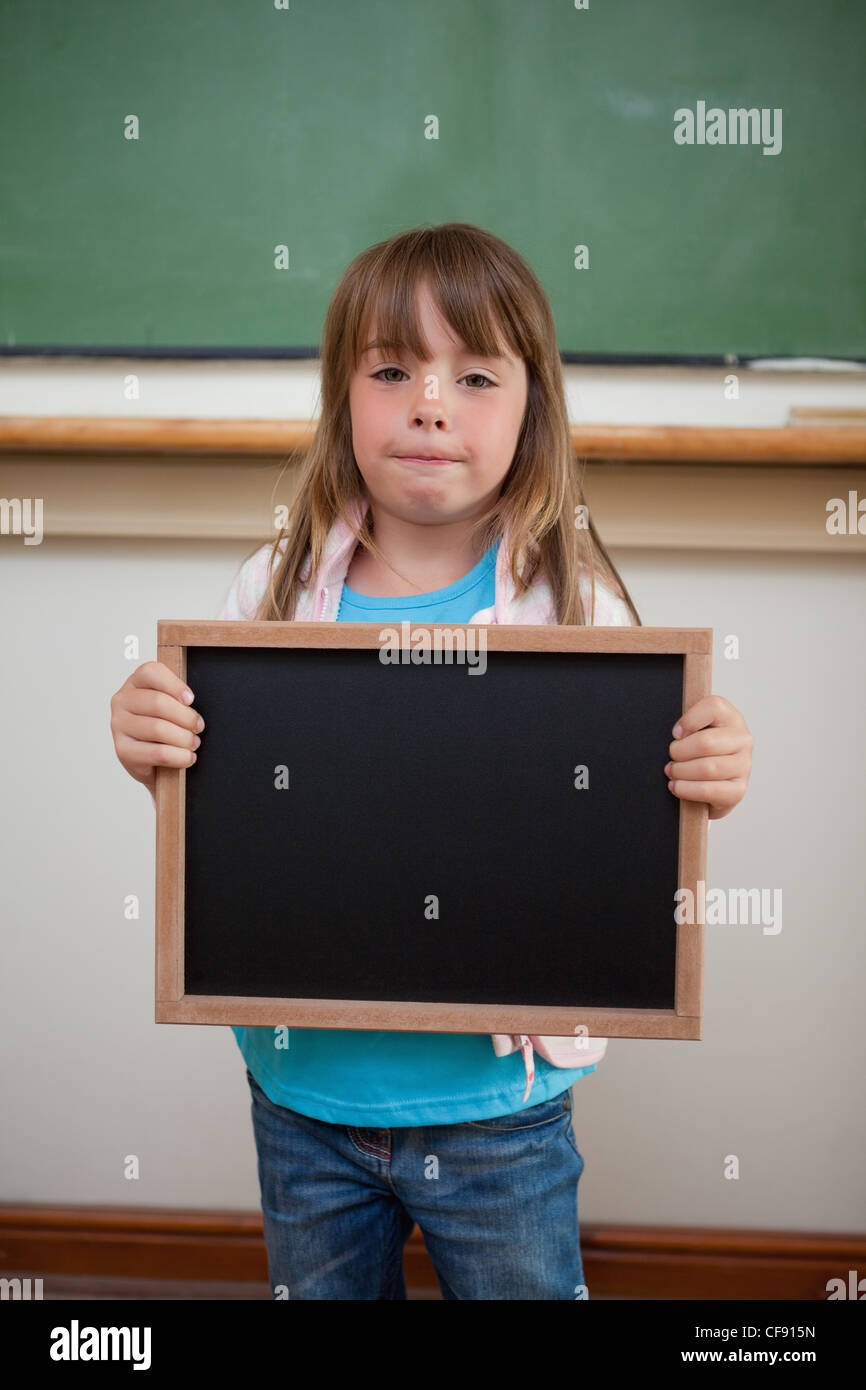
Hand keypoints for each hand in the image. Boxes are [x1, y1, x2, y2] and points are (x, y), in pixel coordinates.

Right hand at [110, 660, 203, 794]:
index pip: (151, 671)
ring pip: (158, 729)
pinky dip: (179, 756)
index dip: (174, 685)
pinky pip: (158, 753)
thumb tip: (191, 702)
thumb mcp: (170, 705)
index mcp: (135, 682)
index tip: (191, 699)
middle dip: (186, 717)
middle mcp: (122, 701)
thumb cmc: (164, 727)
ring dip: (184, 738)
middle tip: (198, 727)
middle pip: (157, 702)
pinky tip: (188, 757)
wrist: (150, 761)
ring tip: (193, 743)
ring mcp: (119, 726)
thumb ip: (177, 697)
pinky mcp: (123, 751)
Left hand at [665, 695, 752, 820]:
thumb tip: (677, 734)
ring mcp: (743, 765)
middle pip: (706, 743)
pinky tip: (677, 786)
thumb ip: (688, 724)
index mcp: (730, 717)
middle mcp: (742, 739)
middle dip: (680, 752)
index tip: (676, 733)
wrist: (711, 780)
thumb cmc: (698, 750)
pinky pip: (708, 790)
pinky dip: (686, 789)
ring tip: (672, 771)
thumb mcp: (694, 729)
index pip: (713, 707)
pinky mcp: (738, 789)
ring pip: (707, 768)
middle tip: (671, 756)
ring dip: (681, 772)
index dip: (688, 720)